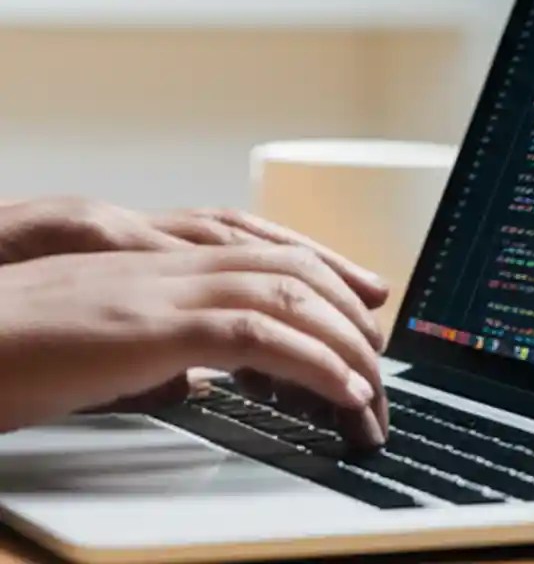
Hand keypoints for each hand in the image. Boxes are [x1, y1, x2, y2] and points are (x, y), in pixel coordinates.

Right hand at [0, 245, 388, 445]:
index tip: (364, 318)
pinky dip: (314, 362)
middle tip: (381, 360)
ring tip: (374, 387)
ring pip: (287, 296)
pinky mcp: (148, 328)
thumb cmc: (7, 355)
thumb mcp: (100, 350)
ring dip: (346, 343)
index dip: (326, 282)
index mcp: (159, 266)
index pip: (266, 257)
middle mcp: (168, 266)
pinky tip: (344, 390)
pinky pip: (255, 336)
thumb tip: (195, 376)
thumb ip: (154, 350)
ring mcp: (160, 291)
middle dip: (350, 313)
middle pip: (291, 270)